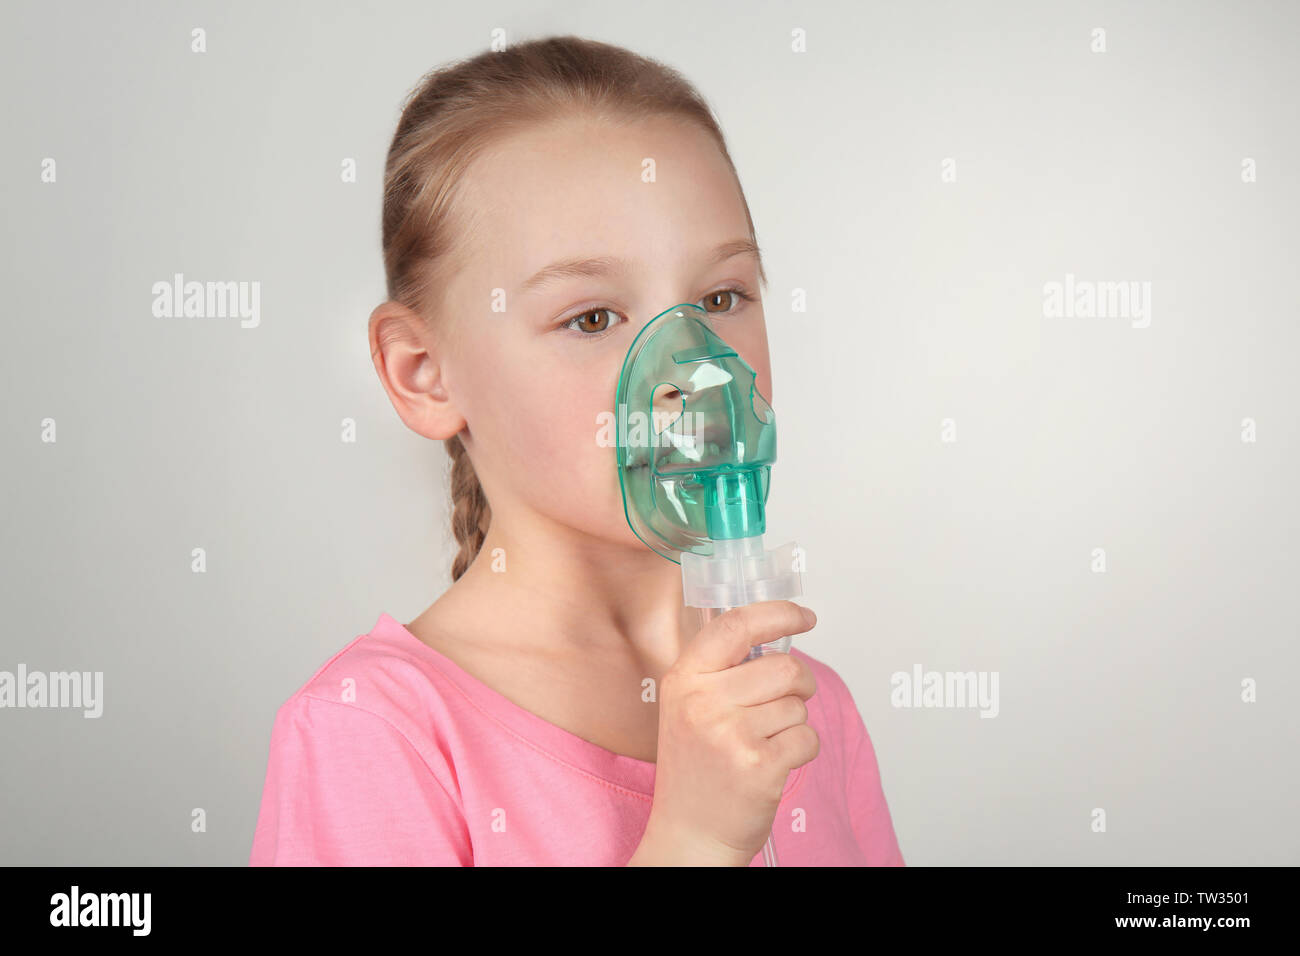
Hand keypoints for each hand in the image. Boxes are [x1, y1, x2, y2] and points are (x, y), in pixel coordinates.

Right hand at [631, 601, 818, 865]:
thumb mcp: (688, 707)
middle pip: (783, 667)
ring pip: (798, 704)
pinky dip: (801, 749)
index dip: (778, 613)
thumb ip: (721, 670)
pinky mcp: (759, 766)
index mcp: (684, 680)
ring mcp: (730, 735)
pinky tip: (773, 763)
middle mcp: (703, 702)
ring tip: (764, 743)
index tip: (804, 615)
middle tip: (786, 702)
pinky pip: (807, 737)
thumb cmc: (695, 769)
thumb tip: (774, 636)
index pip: (736, 626)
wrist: (689, 834)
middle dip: (799, 683)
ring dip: (793, 722)